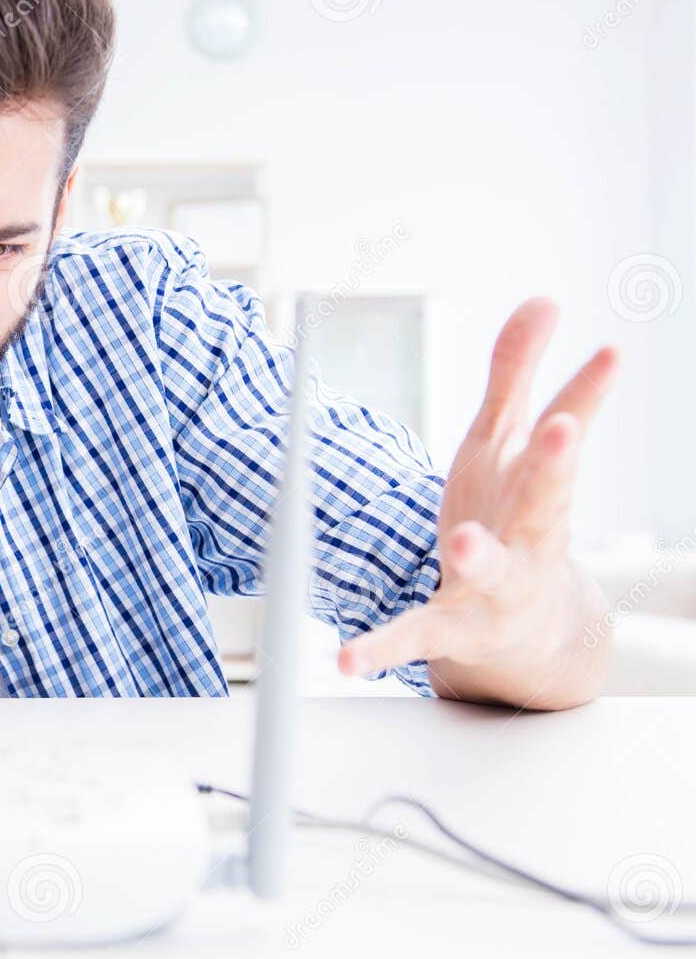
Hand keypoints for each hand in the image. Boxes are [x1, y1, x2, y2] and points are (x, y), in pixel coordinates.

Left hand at [337, 298, 616, 702]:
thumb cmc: (513, 522)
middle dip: (557, 462)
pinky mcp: (454, 629)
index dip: (586, 390)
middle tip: (565, 428)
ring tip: (461, 540)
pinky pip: (415, 637)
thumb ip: (519, 376)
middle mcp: (529, 537)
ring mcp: (494, 586)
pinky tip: (348, 659)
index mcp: (538, 488)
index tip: (609, 350)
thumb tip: (544, 299)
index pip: (565, 432)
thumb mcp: (510, 447)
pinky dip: (382, 648)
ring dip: (478, 552)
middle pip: (547, 497)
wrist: (531, 635)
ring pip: (490, 568)